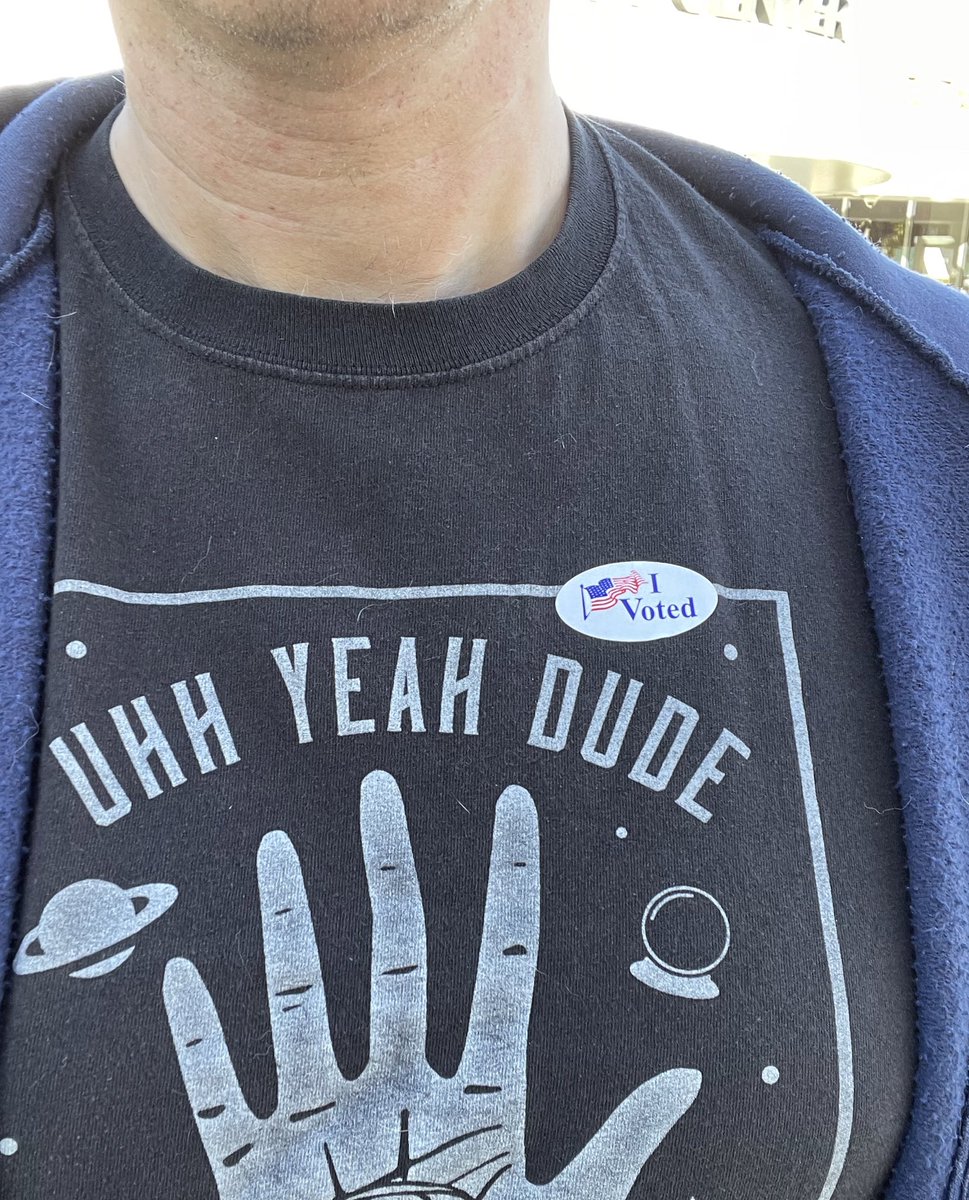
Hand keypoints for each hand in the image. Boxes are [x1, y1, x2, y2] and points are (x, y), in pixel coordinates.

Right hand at [163, 770, 700, 1198]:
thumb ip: (615, 1149)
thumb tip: (689, 1077)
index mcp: (479, 1099)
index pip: (502, 964)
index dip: (512, 882)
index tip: (515, 804)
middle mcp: (400, 1090)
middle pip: (395, 954)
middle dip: (387, 869)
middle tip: (378, 790)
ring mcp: (324, 1127)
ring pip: (299, 1002)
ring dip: (285, 926)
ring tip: (276, 849)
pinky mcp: (257, 1175)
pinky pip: (218, 1095)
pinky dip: (197, 1041)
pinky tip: (181, 977)